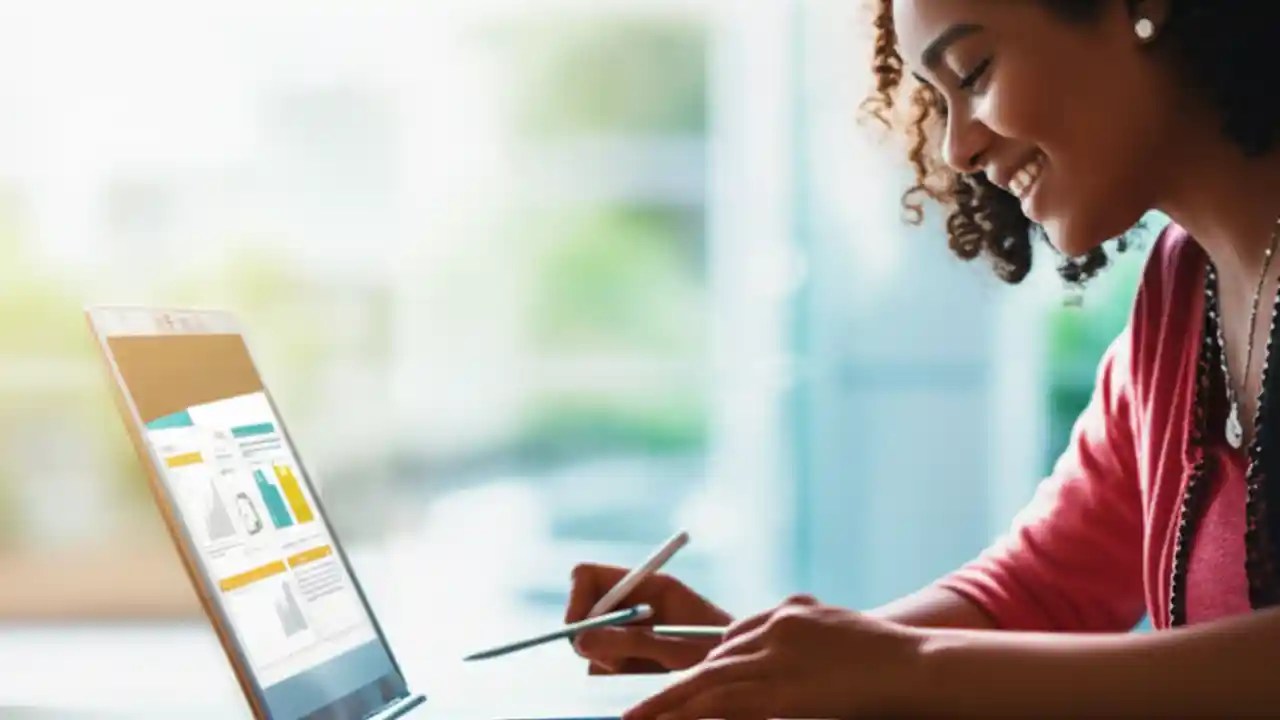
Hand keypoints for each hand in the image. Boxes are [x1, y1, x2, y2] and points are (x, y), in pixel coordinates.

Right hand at [566, 563, 732, 674]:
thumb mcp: (675, 648)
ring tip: (638, 667)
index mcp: (647, 583)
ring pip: (590, 636)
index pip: (587, 576)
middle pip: (583, 608)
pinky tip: (639, 672)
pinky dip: (611, 667)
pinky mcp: (628, 646)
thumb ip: (630, 642)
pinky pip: (600, 655)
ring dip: (603, 656)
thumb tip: (580, 641)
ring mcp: (629, 622)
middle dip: (589, 636)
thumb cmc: (717, 654)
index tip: (580, 634)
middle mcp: (634, 598)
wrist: (738, 673)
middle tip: (614, 661)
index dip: (576, 602)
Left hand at [621, 594, 925, 719]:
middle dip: (675, 687)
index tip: (688, 684)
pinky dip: (694, 714)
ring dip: (667, 704)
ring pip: (708, 683)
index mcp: (789, 614)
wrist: (916, 665)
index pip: (735, 637)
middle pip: (713, 661)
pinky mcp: (781, 693)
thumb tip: (790, 639)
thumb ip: (808, 629)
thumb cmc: (889, 654)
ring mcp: (775, 661)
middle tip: (638, 709)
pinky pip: (726, 705)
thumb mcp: (838, 627)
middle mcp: (774, 631)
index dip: (708, 666)